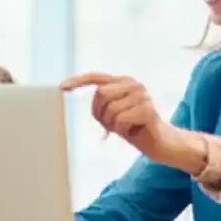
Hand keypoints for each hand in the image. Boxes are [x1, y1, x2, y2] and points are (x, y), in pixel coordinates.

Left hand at [61, 73, 204, 174]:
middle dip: (102, 113)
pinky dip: (122, 130)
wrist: (159, 142)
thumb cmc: (132, 126)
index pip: (96, 77)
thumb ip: (100, 103)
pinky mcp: (148, 109)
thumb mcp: (111, 114)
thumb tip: (75, 92)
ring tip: (126, 127)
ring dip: (113, 124)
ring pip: (110, 110)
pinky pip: (121, 120)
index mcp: (123, 82)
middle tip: (113, 124)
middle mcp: (133, 84)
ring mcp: (142, 95)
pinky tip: (134, 130)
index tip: (62, 87)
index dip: (78, 82)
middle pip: (101, 94)